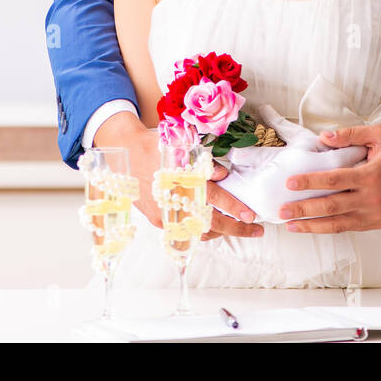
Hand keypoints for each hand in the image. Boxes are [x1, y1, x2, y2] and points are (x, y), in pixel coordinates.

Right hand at [92, 112, 262, 240]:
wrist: (126, 154)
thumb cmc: (156, 148)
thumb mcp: (181, 148)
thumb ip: (205, 164)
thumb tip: (224, 174)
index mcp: (183, 181)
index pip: (216, 198)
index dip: (235, 208)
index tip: (251, 216)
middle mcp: (175, 201)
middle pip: (212, 222)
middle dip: (237, 228)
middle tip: (255, 230)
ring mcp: (166, 214)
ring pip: (199, 232)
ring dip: (221, 232)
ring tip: (236, 228)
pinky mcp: (158, 220)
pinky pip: (185, 231)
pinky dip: (201, 231)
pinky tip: (212, 227)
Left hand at [278, 125, 380, 232]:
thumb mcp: (380, 134)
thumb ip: (350, 134)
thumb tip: (324, 137)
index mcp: (371, 175)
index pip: (333, 180)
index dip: (310, 182)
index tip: (290, 184)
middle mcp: (373, 198)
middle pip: (331, 206)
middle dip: (304, 210)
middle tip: (281, 212)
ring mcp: (377, 214)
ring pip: (339, 223)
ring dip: (313, 226)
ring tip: (292, 226)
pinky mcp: (380, 223)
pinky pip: (351, 227)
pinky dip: (331, 227)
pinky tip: (314, 226)